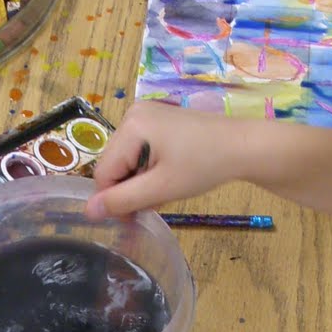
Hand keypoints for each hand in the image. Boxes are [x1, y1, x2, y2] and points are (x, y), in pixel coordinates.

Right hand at [84, 102, 246, 219]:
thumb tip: (88, 211)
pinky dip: (148, 169)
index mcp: (131, 126)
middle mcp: (132, 114)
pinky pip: (139, 151)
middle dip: (129, 189)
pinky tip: (167, 176)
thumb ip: (122, 200)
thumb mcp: (160, 188)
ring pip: (126, 161)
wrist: (243, 147)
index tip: (133, 218)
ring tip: (165, 189)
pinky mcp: (157, 119)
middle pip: (113, 165)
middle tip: (156, 201)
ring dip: (139, 182)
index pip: (103, 173)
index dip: (114, 200)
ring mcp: (145, 114)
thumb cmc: (204, 166)